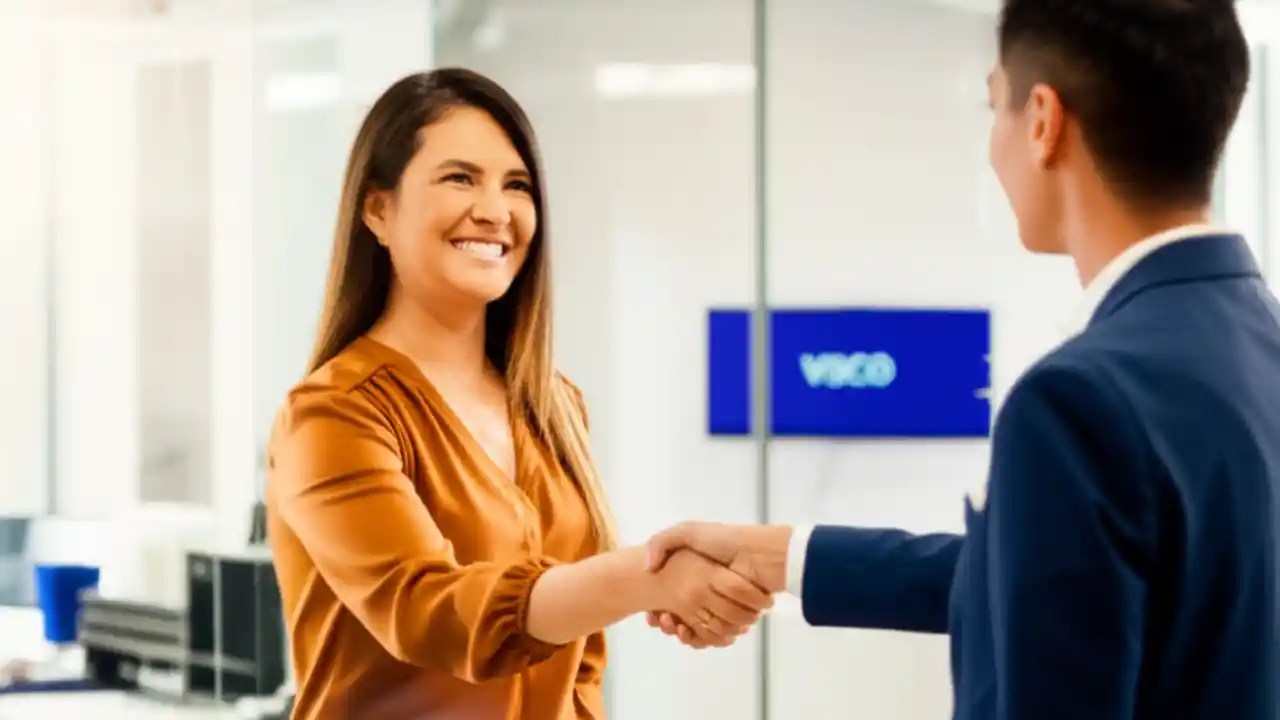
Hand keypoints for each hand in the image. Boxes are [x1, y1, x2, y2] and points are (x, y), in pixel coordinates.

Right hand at [646, 522, 792, 647]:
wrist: (760, 554)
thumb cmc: (725, 540)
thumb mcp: (688, 532)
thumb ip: (662, 542)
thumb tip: (648, 568)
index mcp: (697, 576)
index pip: (669, 597)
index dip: (656, 606)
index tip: (650, 610)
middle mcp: (707, 592)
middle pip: (678, 615)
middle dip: (665, 621)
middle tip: (657, 619)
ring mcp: (720, 607)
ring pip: (692, 629)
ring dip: (678, 630)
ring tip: (669, 623)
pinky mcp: (732, 619)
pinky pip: (710, 636)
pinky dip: (697, 638)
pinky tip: (684, 630)